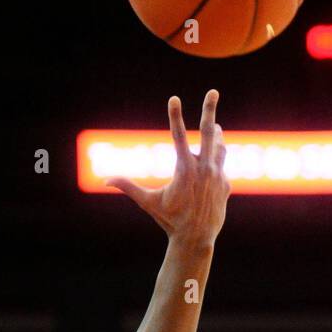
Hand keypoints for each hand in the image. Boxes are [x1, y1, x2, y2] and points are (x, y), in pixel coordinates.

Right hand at [106, 91, 230, 247]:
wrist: (196, 240)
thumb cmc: (169, 220)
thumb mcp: (148, 203)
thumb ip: (129, 187)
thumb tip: (105, 181)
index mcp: (184, 169)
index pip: (178, 135)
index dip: (175, 115)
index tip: (174, 98)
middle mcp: (204, 168)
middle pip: (208, 132)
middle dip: (209, 110)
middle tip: (213, 91)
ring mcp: (218, 176)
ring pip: (219, 147)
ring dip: (216, 135)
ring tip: (216, 126)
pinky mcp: (226, 185)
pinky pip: (221, 167)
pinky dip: (215, 164)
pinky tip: (212, 167)